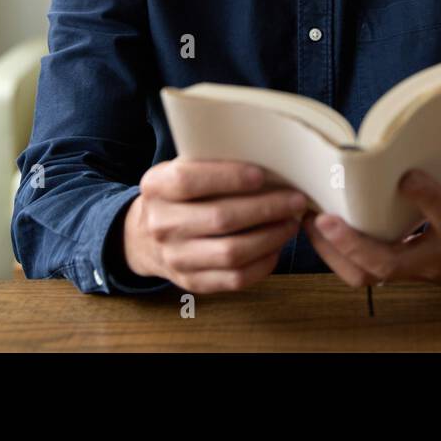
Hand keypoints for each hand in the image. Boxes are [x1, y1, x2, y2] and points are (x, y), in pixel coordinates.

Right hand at [123, 159, 308, 292]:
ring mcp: (174, 258)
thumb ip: (212, 161)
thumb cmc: (180, 194)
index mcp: (156, 187)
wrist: (145, 236)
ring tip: (291, 222)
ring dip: (270, 237)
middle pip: (220, 218)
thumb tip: (267, 157)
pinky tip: (276, 246)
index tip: (262, 174)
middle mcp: (160, 224)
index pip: (189, 180)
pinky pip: (235, 279)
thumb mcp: (182, 168)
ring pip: (231, 252)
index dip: (228, 177)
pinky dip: (263, 263)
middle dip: (266, 208)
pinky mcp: (191, 283)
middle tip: (295, 199)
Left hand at [302, 169, 440, 287]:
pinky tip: (319, 230)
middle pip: (389, 263)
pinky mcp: (395, 275)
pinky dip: (335, 254)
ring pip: (367, 275)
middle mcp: (434, 258)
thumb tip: (427, 130)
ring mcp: (412, 272)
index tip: (406, 176)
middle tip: (324, 218)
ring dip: (333, 251)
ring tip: (311, 220)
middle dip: (353, 243)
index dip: (426, 197)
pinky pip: (361, 274)